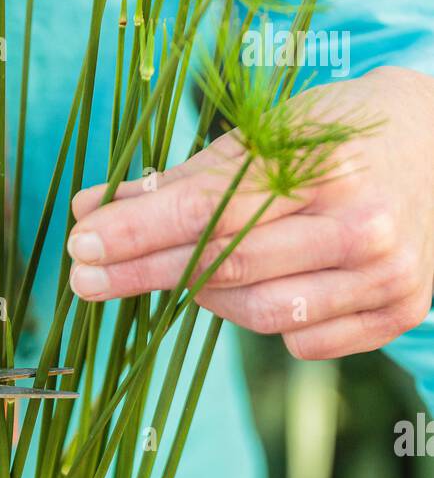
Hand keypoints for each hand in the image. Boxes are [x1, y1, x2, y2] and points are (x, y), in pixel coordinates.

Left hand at [68, 67, 433, 359]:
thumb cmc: (334, 140)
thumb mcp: (266, 135)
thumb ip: (182, 179)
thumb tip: (92, 211)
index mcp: (327, 163)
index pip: (211, 207)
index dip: (139, 230)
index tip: (82, 242)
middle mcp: (363, 224)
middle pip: (229, 266)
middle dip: (146, 273)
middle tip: (85, 277)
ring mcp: (385, 275)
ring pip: (264, 314)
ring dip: (208, 298)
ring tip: (185, 274)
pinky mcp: (395, 313)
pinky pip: (303, 342)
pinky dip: (267, 321)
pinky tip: (258, 290)